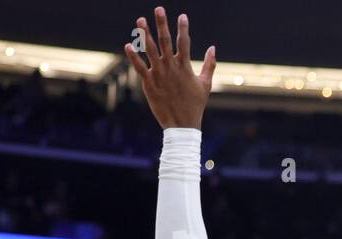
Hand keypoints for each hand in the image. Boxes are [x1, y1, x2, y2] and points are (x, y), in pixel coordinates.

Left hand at [123, 7, 215, 128]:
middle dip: (162, 24)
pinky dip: (133, 56)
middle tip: (159, 9)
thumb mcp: (205, 84)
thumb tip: (213, 48)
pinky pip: (140, 67)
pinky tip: (128, 45)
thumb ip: (210, 65)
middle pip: (166, 41)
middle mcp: (171, 67)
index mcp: (185, 67)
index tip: (183, 16)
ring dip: (145, 35)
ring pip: (151, 50)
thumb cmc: (195, 104)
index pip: (184, 43)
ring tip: (140, 20)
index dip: (183, 28)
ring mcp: (159, 74)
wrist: (182, 124)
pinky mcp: (149, 83)